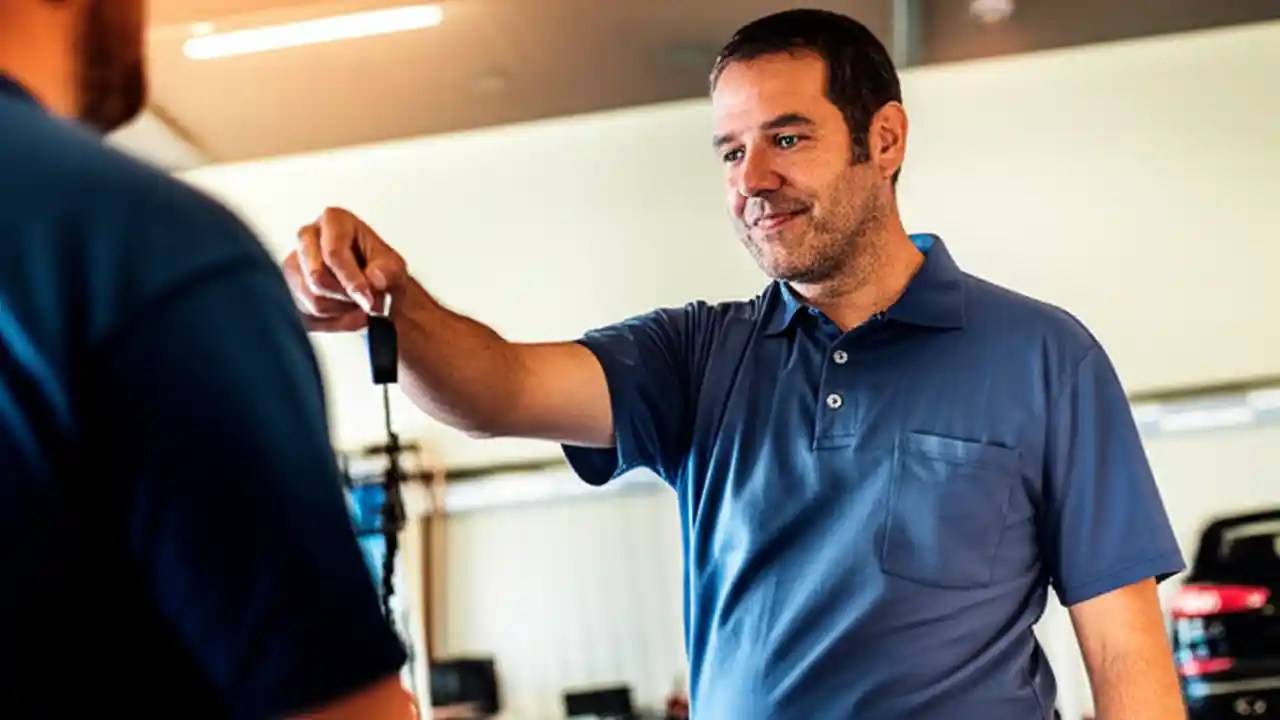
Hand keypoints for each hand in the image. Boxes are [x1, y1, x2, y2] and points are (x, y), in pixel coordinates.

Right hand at [284, 207, 407, 331]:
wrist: (375, 291)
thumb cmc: (381, 272)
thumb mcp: (394, 268)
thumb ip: (388, 272)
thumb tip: (375, 280)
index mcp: (334, 221)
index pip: (334, 254)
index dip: (352, 281)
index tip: (368, 299)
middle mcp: (307, 237)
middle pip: (317, 278)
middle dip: (345, 296)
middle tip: (365, 301)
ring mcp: (293, 263)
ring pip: (311, 300)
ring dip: (341, 311)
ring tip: (357, 305)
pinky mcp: (287, 290)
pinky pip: (305, 317)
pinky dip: (331, 323)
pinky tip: (346, 314)